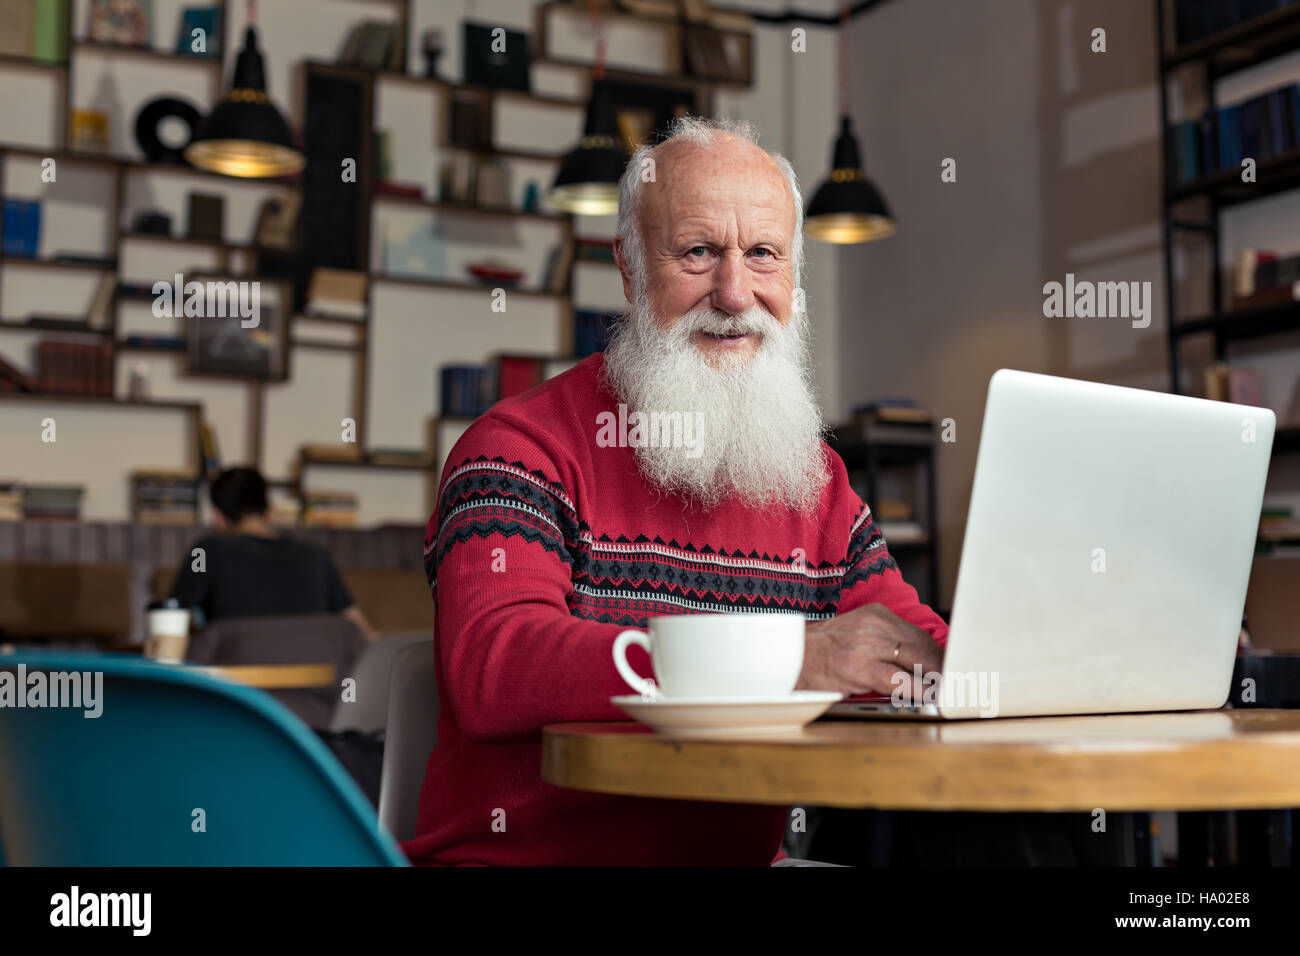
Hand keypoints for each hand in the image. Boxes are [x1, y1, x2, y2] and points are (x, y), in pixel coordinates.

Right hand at [796, 603, 943, 697]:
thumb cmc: (825, 650)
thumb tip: (922, 662)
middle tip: (957, 683)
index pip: (918, 635)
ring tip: (946, 692)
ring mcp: (866, 646)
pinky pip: (897, 681)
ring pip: (914, 662)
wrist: (792, 658)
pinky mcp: (859, 668)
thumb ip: (887, 643)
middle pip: (922, 646)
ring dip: (934, 680)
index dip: (939, 654)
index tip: (952, 668)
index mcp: (876, 614)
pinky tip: (927, 697)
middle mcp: (873, 625)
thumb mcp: (858, 634)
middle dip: (942, 667)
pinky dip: (916, 690)